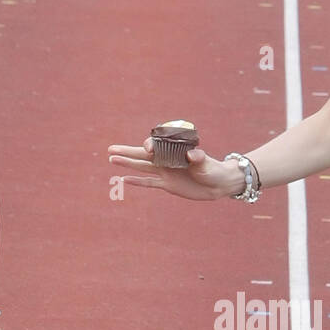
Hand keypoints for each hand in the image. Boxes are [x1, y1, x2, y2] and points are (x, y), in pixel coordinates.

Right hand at [106, 139, 240, 200]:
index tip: (148, 149)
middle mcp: (167, 160)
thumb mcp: (207, 163)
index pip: (157, 146)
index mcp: (174, 151)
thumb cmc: (213, 169)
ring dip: (128, 163)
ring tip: (112, 159)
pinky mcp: (167, 184)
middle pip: (143, 155)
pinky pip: (149, 182)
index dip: (149, 146)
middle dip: (127, 151)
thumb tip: (192, 155)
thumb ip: (199, 158)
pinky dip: (137, 182)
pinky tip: (124, 180)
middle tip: (111, 149)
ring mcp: (165, 172)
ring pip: (142, 167)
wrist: (218, 184)